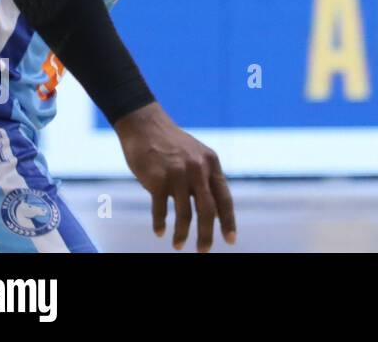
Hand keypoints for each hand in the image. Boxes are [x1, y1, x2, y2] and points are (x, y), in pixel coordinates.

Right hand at [115, 102, 236, 250]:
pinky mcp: (157, 179)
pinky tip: (160, 232)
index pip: (225, 198)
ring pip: (185, 213)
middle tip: (204, 251)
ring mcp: (178, 174)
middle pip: (208, 210)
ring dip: (182, 233)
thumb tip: (215, 211)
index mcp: (211, 164)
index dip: (228, 221)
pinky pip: (161, 208)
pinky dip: (160, 223)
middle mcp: (198, 169)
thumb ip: (205, 180)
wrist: (146, 126)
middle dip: (207, 234)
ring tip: (179, 246)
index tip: (231, 240)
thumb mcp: (197, 157)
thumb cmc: (171, 145)